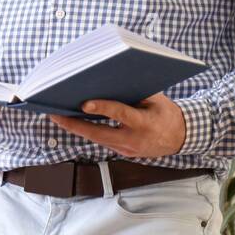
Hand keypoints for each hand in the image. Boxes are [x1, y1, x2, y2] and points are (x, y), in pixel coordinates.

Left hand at [49, 93, 186, 157]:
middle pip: (98, 134)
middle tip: (54, 114)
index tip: (84, 104)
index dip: (102, 109)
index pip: (120, 114)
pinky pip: (102, 141)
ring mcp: (126, 149)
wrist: (180, 138)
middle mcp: (133, 140)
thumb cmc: (167, 114)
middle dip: (74, 124)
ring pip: (96, 139)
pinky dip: (88, 131)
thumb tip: (109, 82)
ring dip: (76, 128)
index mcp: (144, 124)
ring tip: (57, 115)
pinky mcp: (122, 152)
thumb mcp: (157, 100)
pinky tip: (74, 122)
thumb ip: (135, 93)